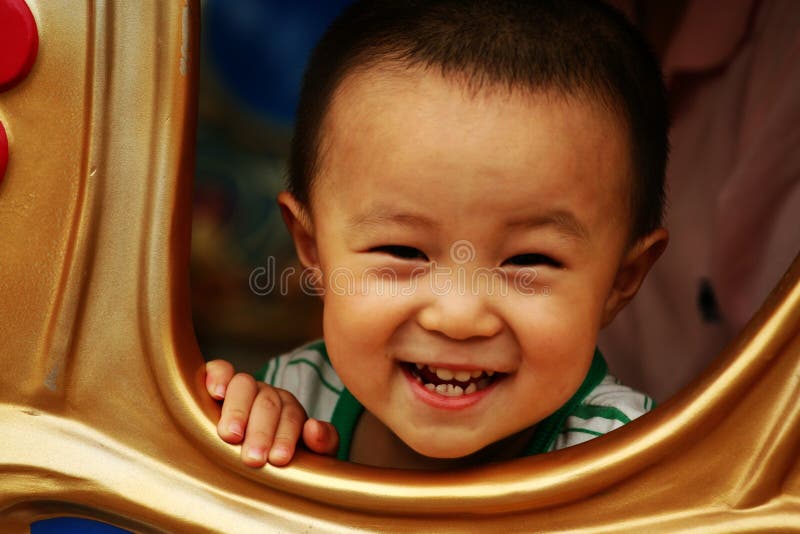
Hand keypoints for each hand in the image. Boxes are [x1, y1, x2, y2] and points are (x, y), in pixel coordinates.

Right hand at [205, 359, 339, 466]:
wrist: (258, 462)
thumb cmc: (283, 461)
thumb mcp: (312, 456)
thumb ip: (324, 442)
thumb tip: (313, 427)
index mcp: (290, 410)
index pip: (292, 417)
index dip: (286, 437)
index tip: (279, 459)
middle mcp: (267, 396)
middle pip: (267, 403)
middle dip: (261, 431)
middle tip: (254, 458)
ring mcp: (243, 390)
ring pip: (244, 385)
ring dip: (238, 410)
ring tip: (231, 435)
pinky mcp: (218, 386)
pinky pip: (219, 371)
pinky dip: (218, 376)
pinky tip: (215, 393)